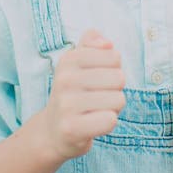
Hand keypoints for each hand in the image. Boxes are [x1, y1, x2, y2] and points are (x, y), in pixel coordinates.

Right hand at [42, 29, 125, 161]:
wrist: (52, 130)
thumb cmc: (74, 92)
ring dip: (112, 108)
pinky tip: (93, 124)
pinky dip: (107, 124)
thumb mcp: (77, 62)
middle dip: (115, 91)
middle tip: (97, 98)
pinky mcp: (71, 128)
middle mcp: (65, 79)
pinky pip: (110, 120)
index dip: (113, 70)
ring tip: (94, 111)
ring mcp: (66, 104)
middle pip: (119, 78)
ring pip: (118, 100)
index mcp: (68, 59)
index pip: (114, 56)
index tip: (97, 80)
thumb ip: (91, 42)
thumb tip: (107, 43)